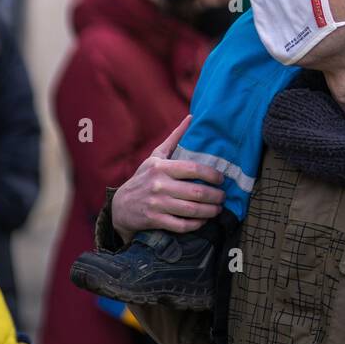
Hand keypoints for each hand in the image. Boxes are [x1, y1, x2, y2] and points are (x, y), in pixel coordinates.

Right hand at [110, 115, 225, 244]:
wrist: (121, 205)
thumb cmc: (143, 178)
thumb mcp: (155, 156)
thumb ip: (175, 138)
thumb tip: (191, 118)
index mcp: (162, 167)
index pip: (193, 169)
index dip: (211, 174)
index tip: (221, 179)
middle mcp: (159, 184)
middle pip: (196, 192)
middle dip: (215, 196)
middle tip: (223, 196)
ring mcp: (157, 203)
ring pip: (191, 210)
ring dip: (209, 211)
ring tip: (218, 209)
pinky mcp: (155, 220)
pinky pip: (181, 225)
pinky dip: (195, 224)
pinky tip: (203, 221)